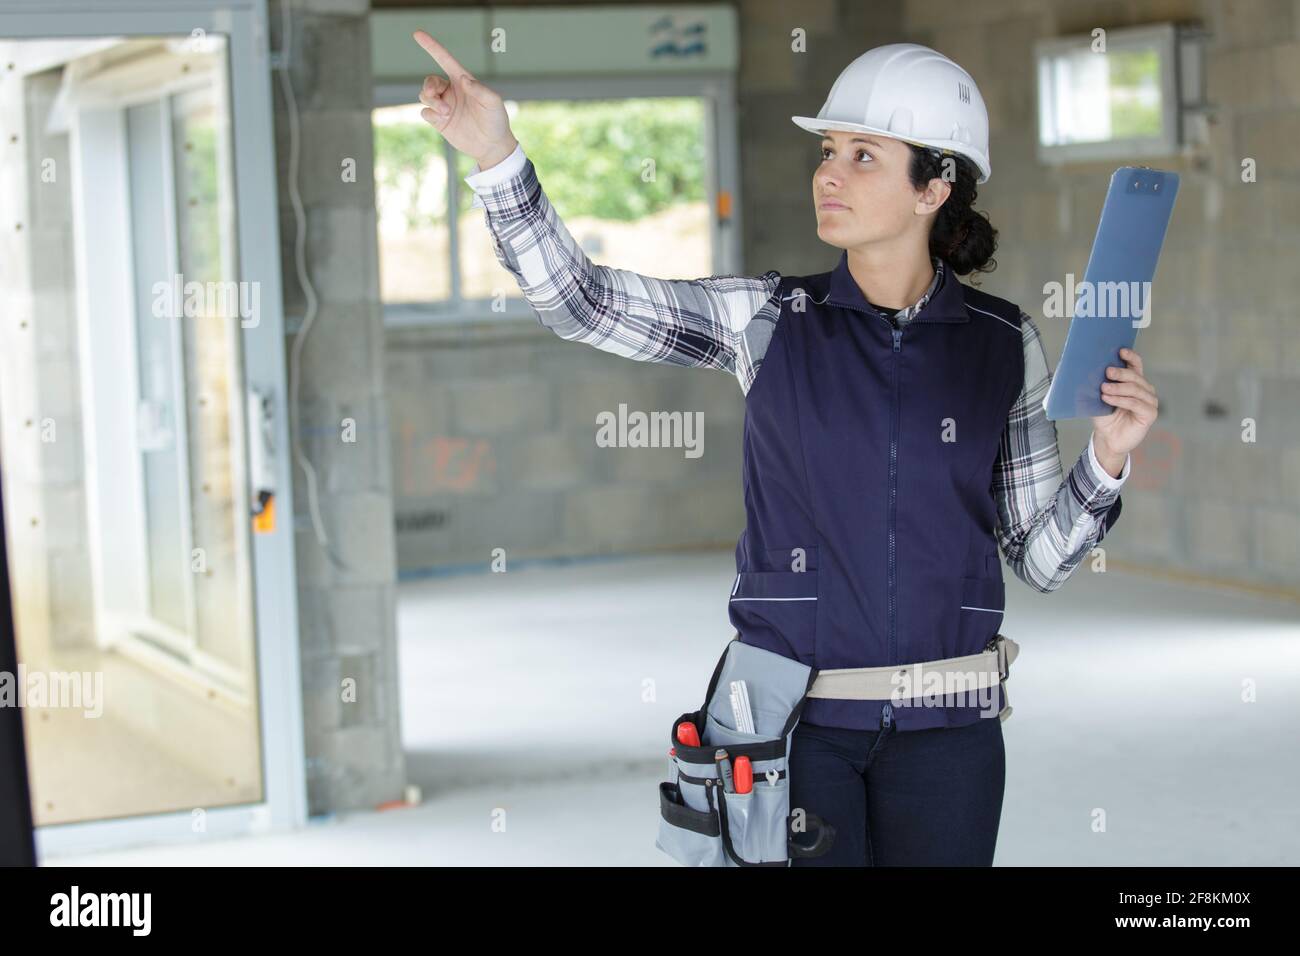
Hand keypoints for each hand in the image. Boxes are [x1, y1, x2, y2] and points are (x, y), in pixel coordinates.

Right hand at [412, 30, 517, 169]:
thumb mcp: (493, 103)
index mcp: (463, 81)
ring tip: (446, 113)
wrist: (492, 146)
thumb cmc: (496, 120)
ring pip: (425, 96)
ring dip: (431, 102)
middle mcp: (451, 91)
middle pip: (429, 81)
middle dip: (430, 87)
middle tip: (439, 99)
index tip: (417, 33)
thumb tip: (463, 79)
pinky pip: (425, 112)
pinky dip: (430, 114)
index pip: (444, 59)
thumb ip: (480, 90)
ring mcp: (444, 106)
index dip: (431, 46)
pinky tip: (441, 120)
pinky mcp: (440, 121)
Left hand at [1091, 346, 1157, 469]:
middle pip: (1135, 377)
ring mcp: (1149, 402)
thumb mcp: (1098, 398)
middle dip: (1121, 373)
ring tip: (1103, 389)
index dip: (1130, 357)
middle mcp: (1145, 390)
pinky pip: (1136, 404)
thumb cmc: (1105, 417)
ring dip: (1119, 388)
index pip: (1136, 365)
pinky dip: (1122, 400)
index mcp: (1135, 382)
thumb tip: (1085, 371)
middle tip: (1107, 372)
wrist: (1107, 439)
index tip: (1120, 351)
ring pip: (1135, 390)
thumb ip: (1097, 385)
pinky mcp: (1149, 414)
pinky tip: (1108, 399)